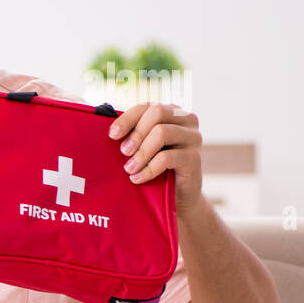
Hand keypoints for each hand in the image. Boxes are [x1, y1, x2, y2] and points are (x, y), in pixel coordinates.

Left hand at [107, 102, 202, 217]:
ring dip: (141, 152)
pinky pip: (167, 157)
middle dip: (136, 133)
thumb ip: (132, 135)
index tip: (112, 135)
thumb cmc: (156, 168)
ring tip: (129, 169)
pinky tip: (138, 178)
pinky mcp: (194, 158)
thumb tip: (109, 131)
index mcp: (171, 112)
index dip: (127, 118)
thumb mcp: (142, 148)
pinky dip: (149, 168)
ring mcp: (193, 137)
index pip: (146, 106)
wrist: (177, 195)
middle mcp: (186, 120)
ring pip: (162, 133)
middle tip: (124, 152)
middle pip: (157, 113)